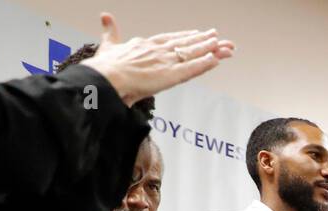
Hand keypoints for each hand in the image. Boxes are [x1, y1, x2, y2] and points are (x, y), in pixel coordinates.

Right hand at [82, 15, 234, 107]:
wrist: (105, 78)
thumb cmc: (104, 67)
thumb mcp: (107, 45)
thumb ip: (110, 32)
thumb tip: (105, 16)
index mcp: (144, 45)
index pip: (169, 39)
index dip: (184, 36)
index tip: (196, 33)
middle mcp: (157, 50)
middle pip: (185, 44)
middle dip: (203, 41)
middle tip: (217, 36)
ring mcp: (165, 62)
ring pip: (192, 53)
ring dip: (208, 49)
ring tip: (223, 45)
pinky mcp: (170, 75)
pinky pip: (192, 69)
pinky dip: (204, 64)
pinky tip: (215, 60)